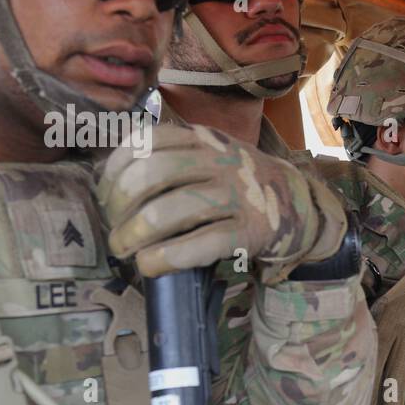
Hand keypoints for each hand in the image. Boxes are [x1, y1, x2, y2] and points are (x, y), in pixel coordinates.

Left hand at [98, 124, 344, 277]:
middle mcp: (220, 161)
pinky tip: (151, 266)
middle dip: (121, 204)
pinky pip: (202, 243)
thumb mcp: (210, 155)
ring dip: (137, 233)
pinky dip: (168, 256)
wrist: (298, 204)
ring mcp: (237, 195)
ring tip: (126, 251)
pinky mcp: (250, 231)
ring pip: (173, 209)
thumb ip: (172, 157)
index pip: (146, 141)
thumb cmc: (238, 185)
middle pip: (154, 173)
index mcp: (203, 138)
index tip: (106, 198)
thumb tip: (112, 189)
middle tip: (115, 231)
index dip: (116, 170)